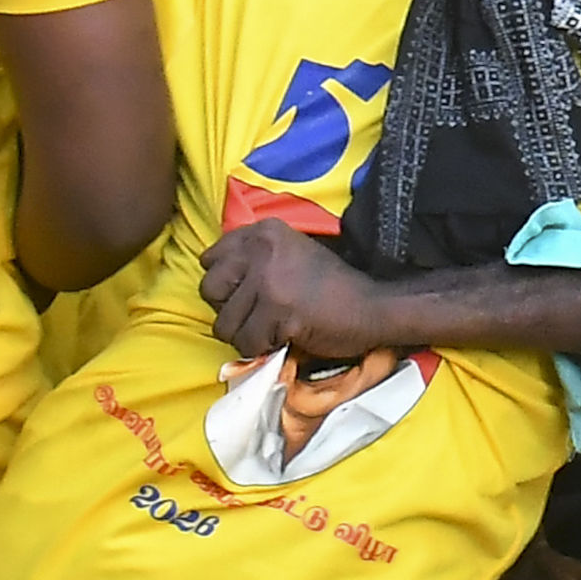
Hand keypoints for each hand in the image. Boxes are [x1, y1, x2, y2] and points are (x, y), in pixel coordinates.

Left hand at [202, 217, 388, 361]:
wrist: (371, 308)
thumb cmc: (329, 286)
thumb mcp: (289, 254)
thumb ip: (253, 257)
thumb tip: (211, 274)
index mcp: (264, 232)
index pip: (210, 259)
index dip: (226, 282)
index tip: (250, 290)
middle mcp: (263, 249)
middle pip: (210, 290)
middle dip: (230, 309)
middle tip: (261, 312)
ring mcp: (270, 280)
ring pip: (224, 323)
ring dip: (247, 334)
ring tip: (276, 326)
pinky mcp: (278, 311)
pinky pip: (246, 343)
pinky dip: (263, 348)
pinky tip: (286, 335)